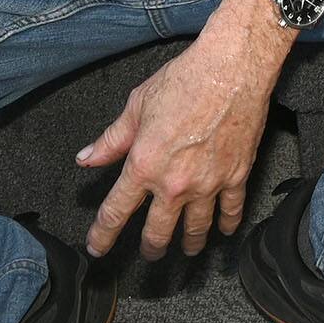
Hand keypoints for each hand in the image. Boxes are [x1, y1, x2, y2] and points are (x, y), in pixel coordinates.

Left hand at [80, 0, 289, 259]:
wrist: (231, 69)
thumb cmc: (185, 80)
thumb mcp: (138, 105)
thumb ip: (112, 139)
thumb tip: (87, 159)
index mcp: (144, 165)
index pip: (116, 212)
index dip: (102, 235)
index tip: (96, 248)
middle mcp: (174, 183)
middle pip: (158, 232)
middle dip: (150, 248)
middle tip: (149, 253)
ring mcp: (208, 183)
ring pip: (196, 229)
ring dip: (189, 244)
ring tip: (186, 251)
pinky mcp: (236, 176)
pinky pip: (231, 210)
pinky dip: (227, 224)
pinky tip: (224, 231)